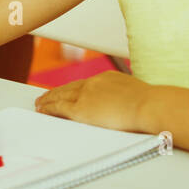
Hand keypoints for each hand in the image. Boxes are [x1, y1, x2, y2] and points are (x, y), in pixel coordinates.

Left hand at [35, 70, 152, 132]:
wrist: (149, 105)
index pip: (84, 84)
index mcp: (108, 78)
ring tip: (39, 104)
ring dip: (48, 100)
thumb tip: (128, 104)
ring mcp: (87, 95)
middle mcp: (94, 83)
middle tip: (44, 96)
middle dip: (55, 92)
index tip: (65, 91)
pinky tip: (42, 110)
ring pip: (61, 96)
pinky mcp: (82, 109)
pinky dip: (49, 108)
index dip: (72, 88)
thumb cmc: (149, 105)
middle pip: (69, 87)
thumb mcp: (136, 95)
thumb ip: (126, 97)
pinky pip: (60, 108)